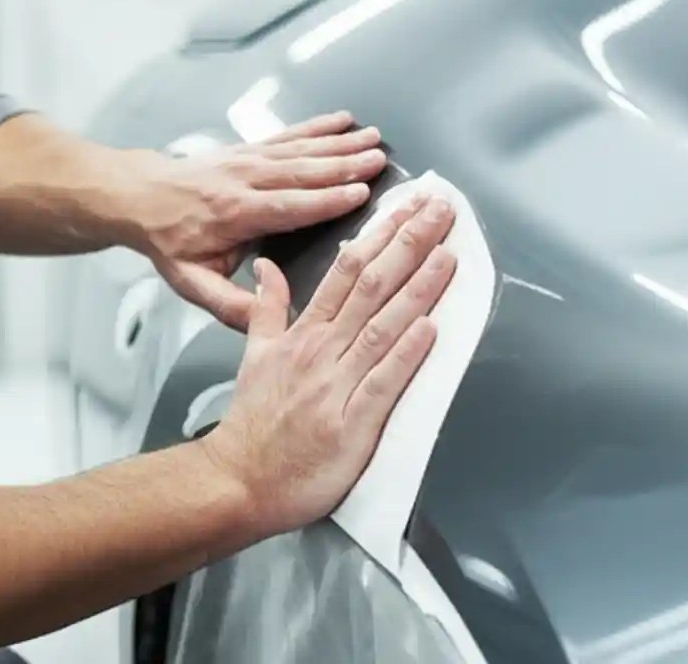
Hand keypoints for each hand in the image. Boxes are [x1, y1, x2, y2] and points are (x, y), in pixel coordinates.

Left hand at [123, 112, 387, 329]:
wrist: (138, 196)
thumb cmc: (169, 240)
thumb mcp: (190, 281)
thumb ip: (227, 304)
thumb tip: (264, 324)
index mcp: (234, 214)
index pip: (287, 206)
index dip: (324, 200)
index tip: (360, 194)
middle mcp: (244, 180)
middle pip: (301, 171)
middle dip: (343, 165)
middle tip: (380, 162)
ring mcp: (248, 159)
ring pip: (300, 149)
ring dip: (339, 144)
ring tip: (374, 139)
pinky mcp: (249, 148)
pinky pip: (289, 135)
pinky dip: (317, 126)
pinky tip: (343, 120)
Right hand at [199, 193, 457, 536]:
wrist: (239, 480)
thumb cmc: (252, 425)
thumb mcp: (254, 356)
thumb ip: (267, 309)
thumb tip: (267, 268)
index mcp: (303, 334)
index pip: (347, 271)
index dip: (383, 235)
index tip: (411, 206)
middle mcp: (321, 352)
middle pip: (371, 287)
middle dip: (409, 245)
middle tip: (441, 211)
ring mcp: (336, 387)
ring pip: (382, 326)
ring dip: (418, 289)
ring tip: (448, 255)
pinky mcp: (351, 425)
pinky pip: (383, 383)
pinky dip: (406, 353)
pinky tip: (430, 327)